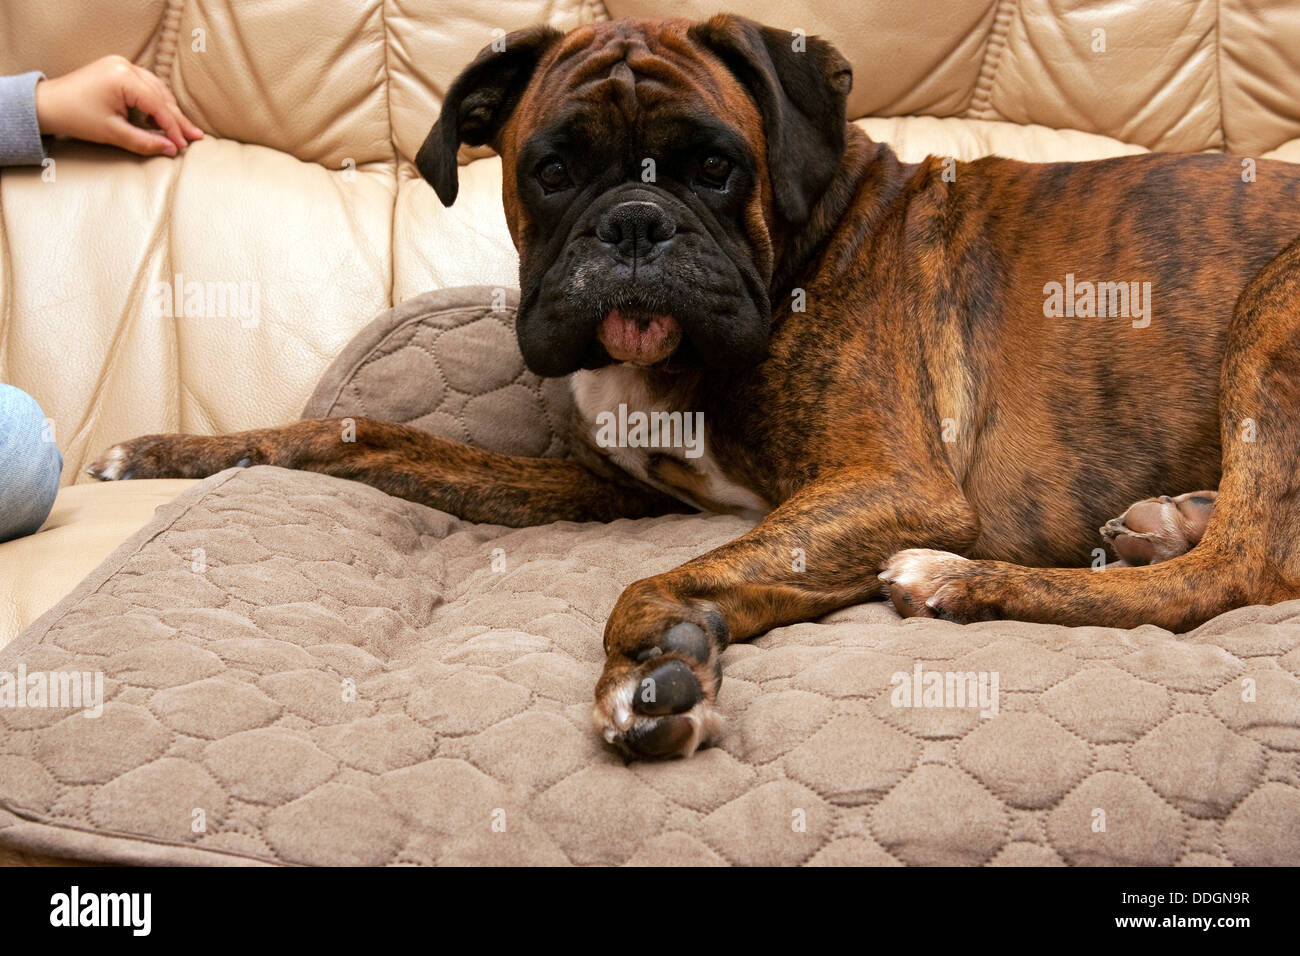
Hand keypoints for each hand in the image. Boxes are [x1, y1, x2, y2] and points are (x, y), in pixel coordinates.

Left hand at [34, 55, 202, 156]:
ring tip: (183, 129)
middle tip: (195, 136)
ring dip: (169, 110)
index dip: (173, 127)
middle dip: (177, 118)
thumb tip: (171, 149)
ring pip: (156, 89)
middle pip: (161, 95)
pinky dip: (156, 101)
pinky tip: (162, 116)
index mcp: (122, 78)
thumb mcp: (113, 133)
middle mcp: (124, 66)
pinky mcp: (117, 69)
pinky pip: (146, 85)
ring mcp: (121, 65)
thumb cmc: (76, 117)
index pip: (158, 105)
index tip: (183, 145)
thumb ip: (144, 141)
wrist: (48, 104)